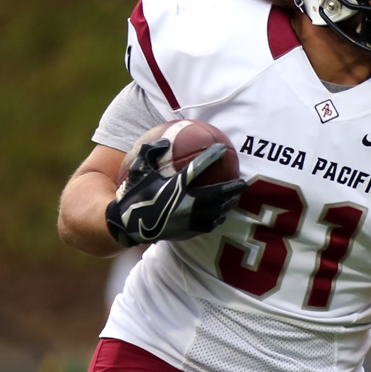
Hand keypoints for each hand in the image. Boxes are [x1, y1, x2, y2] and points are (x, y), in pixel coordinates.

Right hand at [105, 141, 247, 246]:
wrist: (127, 224)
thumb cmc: (133, 194)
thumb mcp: (138, 169)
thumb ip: (150, 152)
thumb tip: (166, 140)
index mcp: (174, 186)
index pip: (197, 168)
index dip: (211, 157)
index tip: (222, 149)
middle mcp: (185, 203)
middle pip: (217, 195)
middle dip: (232, 188)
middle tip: (243, 182)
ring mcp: (187, 219)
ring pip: (216, 212)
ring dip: (228, 204)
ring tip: (236, 198)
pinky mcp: (186, 231)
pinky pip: (208, 225)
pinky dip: (217, 218)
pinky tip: (221, 214)